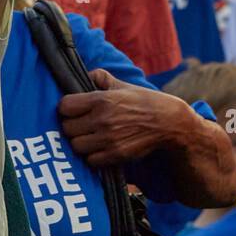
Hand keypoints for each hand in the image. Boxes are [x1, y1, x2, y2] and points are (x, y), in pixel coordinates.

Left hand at [57, 69, 188, 165]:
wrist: (171, 123)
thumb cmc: (145, 101)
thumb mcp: (122, 85)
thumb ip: (100, 78)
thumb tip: (85, 75)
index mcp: (100, 100)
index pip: (64, 106)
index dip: (67, 109)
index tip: (73, 110)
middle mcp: (102, 120)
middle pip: (67, 128)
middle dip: (71, 126)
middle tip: (81, 125)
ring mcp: (109, 139)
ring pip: (76, 145)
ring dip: (80, 142)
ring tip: (88, 137)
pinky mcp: (117, 154)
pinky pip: (91, 160)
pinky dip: (92, 156)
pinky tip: (99, 148)